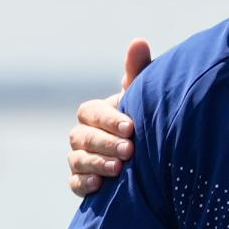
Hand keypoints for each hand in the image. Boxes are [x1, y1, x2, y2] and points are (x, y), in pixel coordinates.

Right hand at [68, 39, 151, 196]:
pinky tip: (100, 186)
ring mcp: (81, 159)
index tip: (131, 127)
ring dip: (96, 163)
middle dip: (105, 143)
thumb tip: (139, 41)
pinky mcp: (82, 182)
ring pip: (77, 160)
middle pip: (82, 137)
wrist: (153, 158)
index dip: (108, 120)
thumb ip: (138, 71)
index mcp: (97, 113)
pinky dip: (84, 184)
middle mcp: (84, 135)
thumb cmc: (146, 120)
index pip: (91, 112)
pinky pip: (75, 184)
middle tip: (129, 150)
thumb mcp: (143, 97)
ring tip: (118, 169)